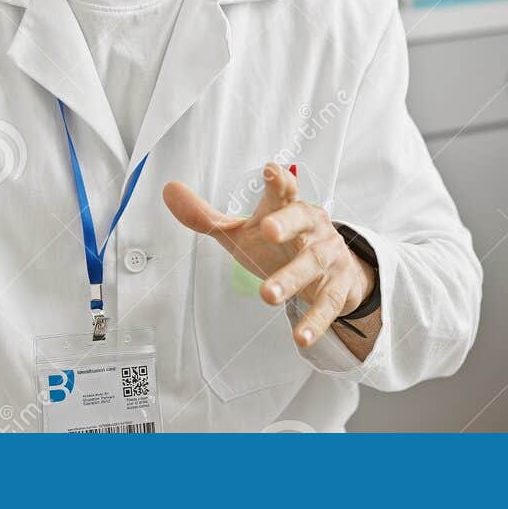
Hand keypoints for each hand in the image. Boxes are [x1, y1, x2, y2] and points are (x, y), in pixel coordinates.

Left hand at [163, 163, 375, 347]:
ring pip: (311, 264)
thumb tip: (169, 190)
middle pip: (301, 220)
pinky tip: (300, 337)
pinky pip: (327, 303)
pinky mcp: (338, 286)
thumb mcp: (243, 231)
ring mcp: (327, 255)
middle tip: (269, 230)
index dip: (277, 181)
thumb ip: (206, 217)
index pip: (282, 190)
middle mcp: (311, 227)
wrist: (333, 271)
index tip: (271, 171)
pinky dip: (315, 321)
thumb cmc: (280, 245)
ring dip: (290, 279)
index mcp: (287, 208)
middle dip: (286, 224)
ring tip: (267, 295)